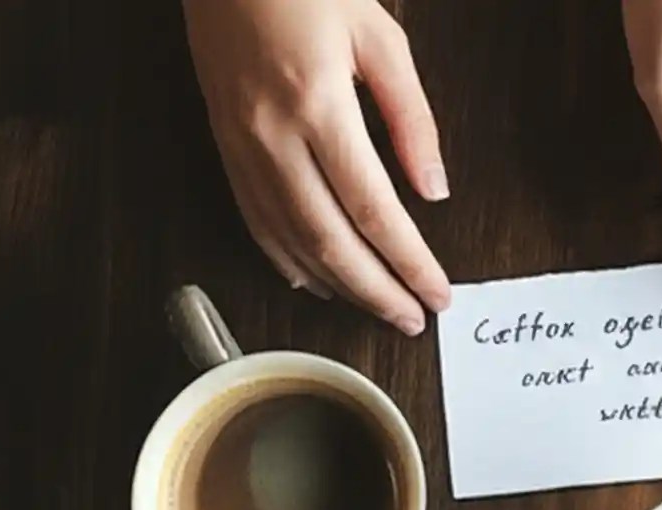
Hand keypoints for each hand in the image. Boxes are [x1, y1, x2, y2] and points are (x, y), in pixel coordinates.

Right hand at [183, 0, 449, 334]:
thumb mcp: (380, 38)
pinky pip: (255, 220)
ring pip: (290, 240)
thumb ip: (411, 119)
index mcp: (317, 105)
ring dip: (338, 286)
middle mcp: (272, 136)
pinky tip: (314, 281)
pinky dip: (287, 259)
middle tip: (414, 319)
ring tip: (377, 310)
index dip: (409, 261)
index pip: (373, 209)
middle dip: (377, 291)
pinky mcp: (223, 146)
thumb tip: (433, 190)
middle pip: (330, 240)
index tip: (438, 292)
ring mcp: (240, 146)